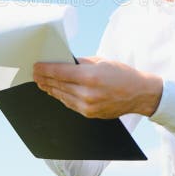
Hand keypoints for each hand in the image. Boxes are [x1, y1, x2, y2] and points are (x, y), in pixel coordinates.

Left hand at [33, 56, 162, 118]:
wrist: (139, 94)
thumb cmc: (121, 74)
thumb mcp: (101, 61)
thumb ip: (80, 63)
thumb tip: (63, 62)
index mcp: (90, 76)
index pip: (59, 72)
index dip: (45, 69)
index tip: (36, 66)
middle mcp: (87, 93)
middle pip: (58, 85)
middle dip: (44, 79)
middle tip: (35, 74)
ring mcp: (88, 106)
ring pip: (61, 96)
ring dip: (50, 89)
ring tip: (42, 83)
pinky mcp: (90, 114)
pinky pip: (70, 104)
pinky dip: (61, 97)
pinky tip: (56, 91)